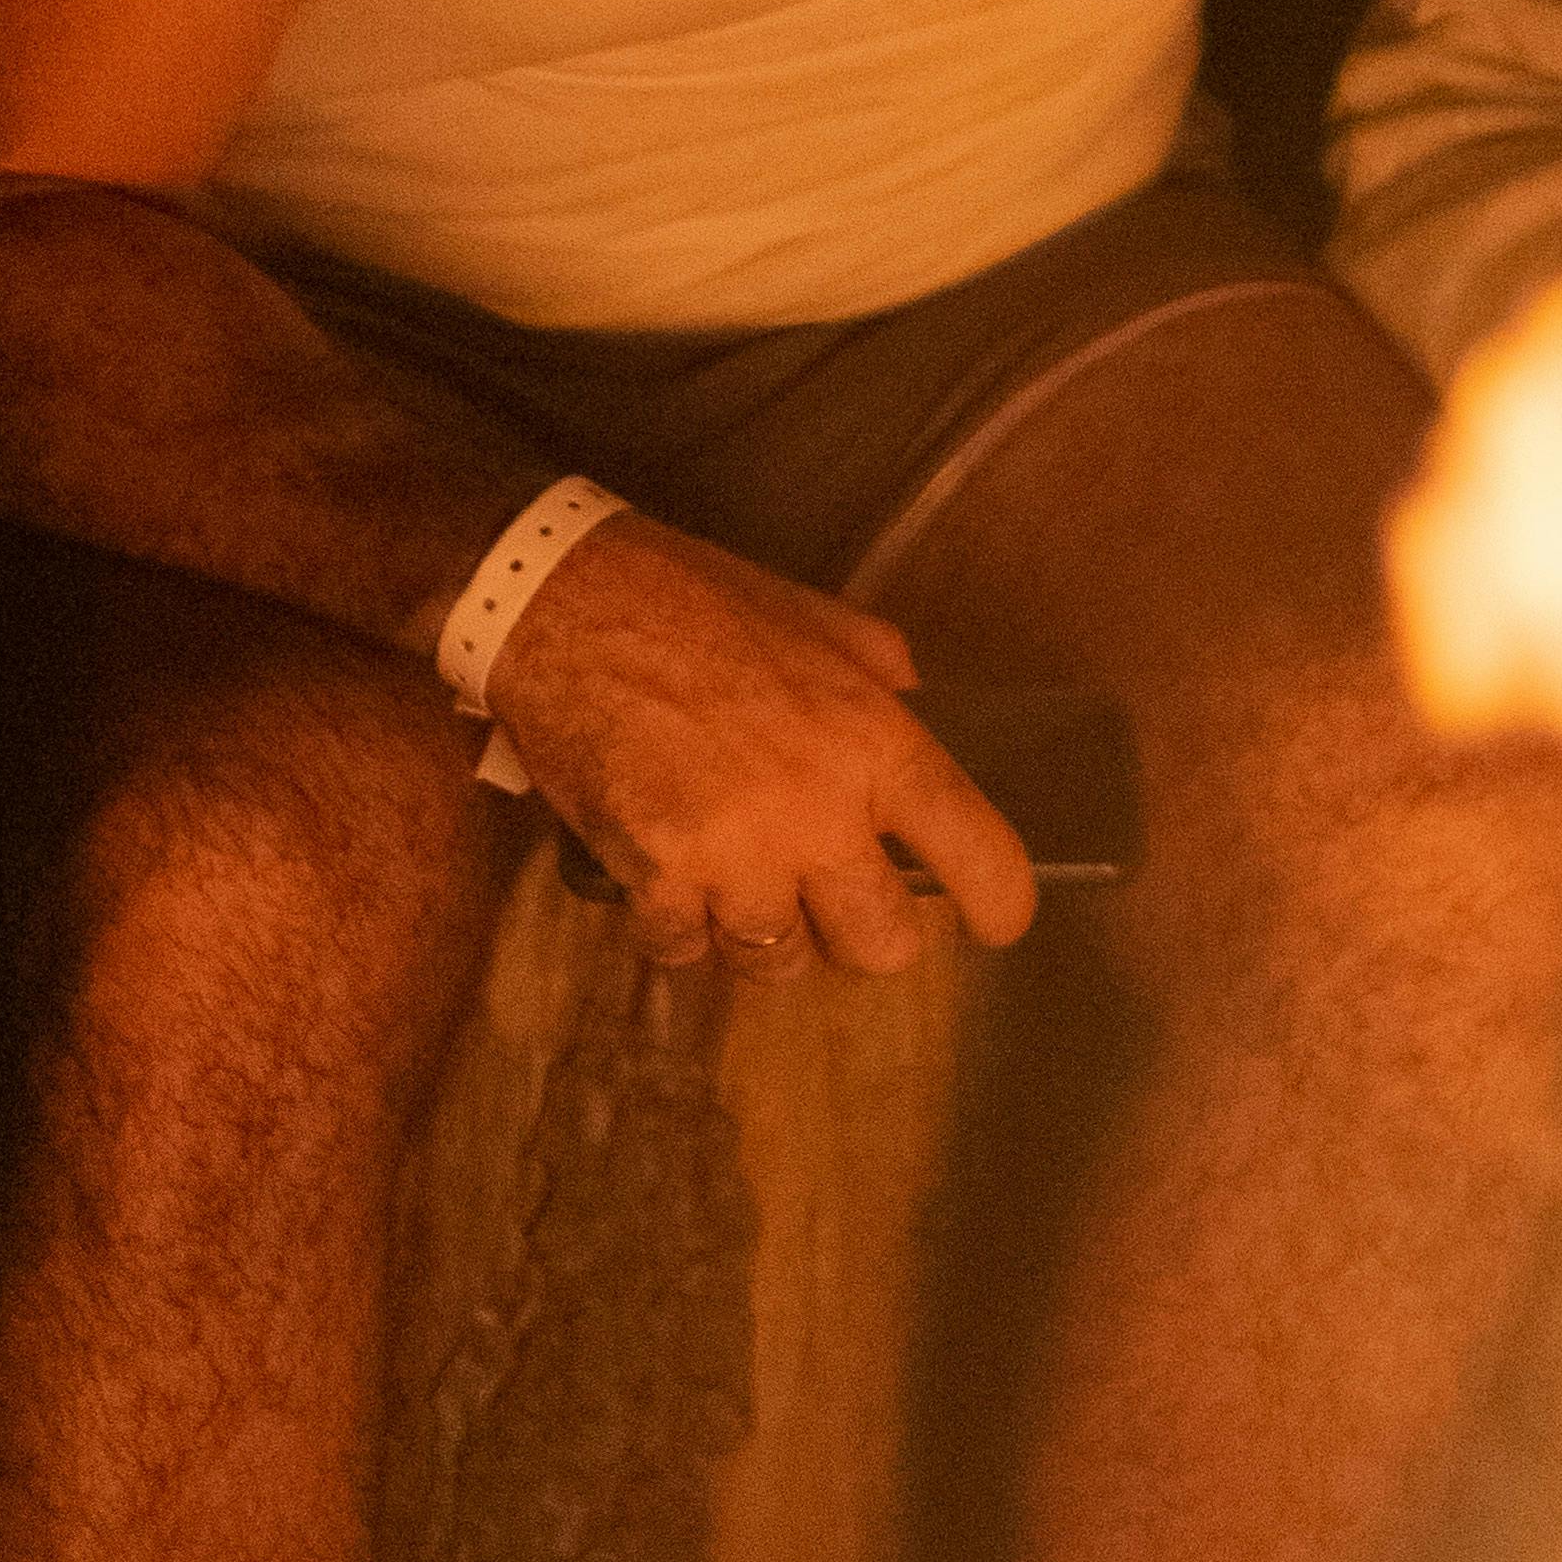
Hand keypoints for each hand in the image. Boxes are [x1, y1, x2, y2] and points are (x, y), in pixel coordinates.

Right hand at [480, 513, 1039, 975]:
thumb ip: (888, 688)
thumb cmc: (695, 600)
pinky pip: (688, 952)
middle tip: (845, 906)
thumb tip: (926, 731)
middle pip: (881, 945)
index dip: (1000, 906)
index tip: (993, 921)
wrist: (561, 601)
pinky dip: (686, 933)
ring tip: (751, 890)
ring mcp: (734, 855)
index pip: (981, 859)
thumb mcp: (825, 624)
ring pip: (780, 961)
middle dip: (868, 936)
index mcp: (878, 745)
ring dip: (771, 937)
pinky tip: (678, 887)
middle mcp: (818, 814)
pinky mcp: (654, 877)